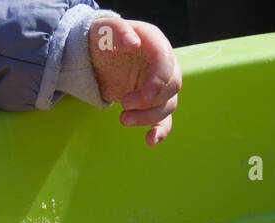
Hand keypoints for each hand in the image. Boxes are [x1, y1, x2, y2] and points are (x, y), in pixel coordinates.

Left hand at [89, 17, 180, 144]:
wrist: (103, 53)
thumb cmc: (105, 38)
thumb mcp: (106, 29)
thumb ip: (118, 30)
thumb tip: (133, 43)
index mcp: (156, 44)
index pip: (166, 63)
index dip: (158, 81)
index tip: (144, 96)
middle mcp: (165, 65)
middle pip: (171, 88)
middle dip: (149, 101)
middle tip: (123, 104)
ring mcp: (162, 86)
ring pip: (167, 106)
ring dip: (147, 117)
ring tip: (123, 119)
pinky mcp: (155, 103)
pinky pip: (164, 120)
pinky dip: (160, 131)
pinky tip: (150, 141)